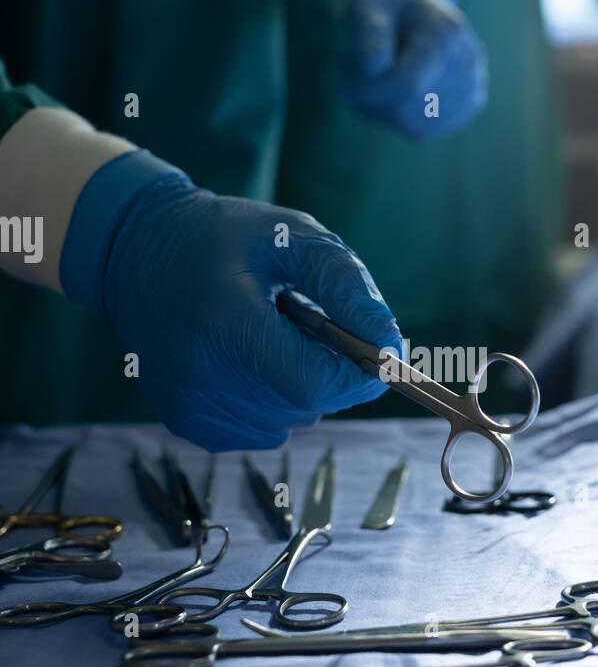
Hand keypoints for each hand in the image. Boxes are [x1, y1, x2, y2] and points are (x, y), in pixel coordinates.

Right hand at [62, 163, 401, 449]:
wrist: (137, 253)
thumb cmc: (223, 239)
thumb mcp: (291, 236)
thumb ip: (346, 285)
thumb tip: (389, 343)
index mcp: (225, 323)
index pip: (315, 383)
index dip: (358, 374)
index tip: (374, 349)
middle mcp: (199, 374)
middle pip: (305, 405)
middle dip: (328, 371)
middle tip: (308, 325)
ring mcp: (189, 404)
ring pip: (289, 422)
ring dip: (298, 386)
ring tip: (270, 336)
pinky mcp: (186, 421)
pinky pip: (262, 430)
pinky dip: (272, 401)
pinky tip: (248, 359)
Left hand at [338, 0, 487, 139]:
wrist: (412, 12)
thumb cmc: (384, 8)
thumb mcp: (367, 5)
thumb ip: (368, 31)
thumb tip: (374, 66)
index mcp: (447, 32)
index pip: (407, 84)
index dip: (367, 88)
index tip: (341, 68)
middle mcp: (468, 61)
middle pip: (408, 110)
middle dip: (370, 99)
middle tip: (349, 71)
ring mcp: (472, 86)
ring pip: (415, 127)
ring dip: (381, 110)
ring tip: (371, 78)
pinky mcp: (467, 106)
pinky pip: (422, 130)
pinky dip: (397, 117)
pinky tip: (390, 91)